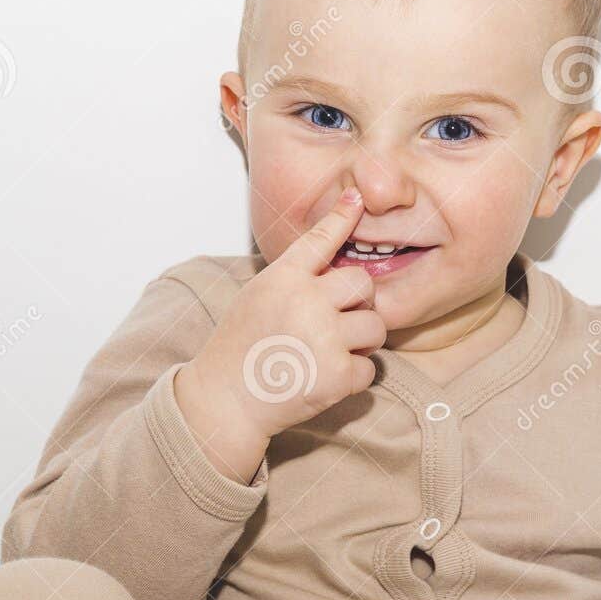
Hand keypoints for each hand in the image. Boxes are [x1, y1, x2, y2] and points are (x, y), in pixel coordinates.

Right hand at [175, 187, 384, 482]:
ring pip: (375, 327)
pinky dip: (354, 377)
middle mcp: (307, 302)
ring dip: (361, 342)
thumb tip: (331, 262)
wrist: (225, 401)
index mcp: (283, 279)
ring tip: (329, 353)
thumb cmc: (239, 347)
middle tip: (336, 322)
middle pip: (363, 285)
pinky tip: (326, 379)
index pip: (320, 239)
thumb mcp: (257, 296)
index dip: (342, 217)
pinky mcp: (337, 375)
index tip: (358, 199)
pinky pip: (370, 368)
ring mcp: (324, 338)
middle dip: (358, 304)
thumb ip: (292, 277)